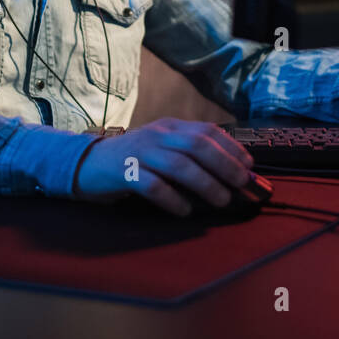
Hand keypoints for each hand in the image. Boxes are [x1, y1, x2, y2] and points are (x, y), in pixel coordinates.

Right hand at [74, 118, 254, 215]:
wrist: (88, 163)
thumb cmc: (134, 159)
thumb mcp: (163, 147)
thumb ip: (190, 154)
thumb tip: (230, 173)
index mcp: (170, 127)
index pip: (207, 131)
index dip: (231, 147)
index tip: (249, 166)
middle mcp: (157, 136)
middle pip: (197, 145)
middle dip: (224, 164)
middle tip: (242, 184)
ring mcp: (140, 153)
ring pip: (178, 164)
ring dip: (205, 183)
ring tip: (222, 200)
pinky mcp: (124, 173)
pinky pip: (153, 186)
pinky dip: (172, 199)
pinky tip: (185, 211)